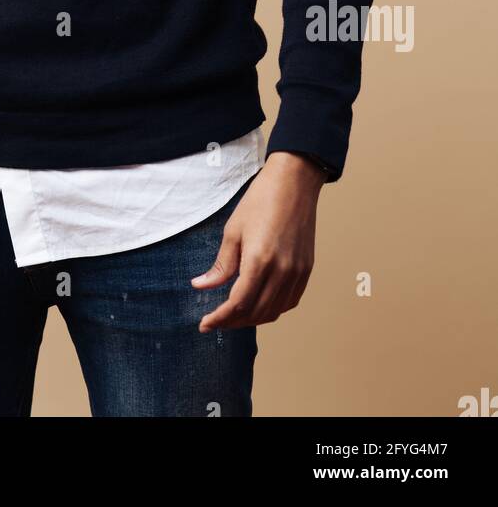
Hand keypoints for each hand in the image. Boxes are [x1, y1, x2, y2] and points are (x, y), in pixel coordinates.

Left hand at [190, 152, 325, 330]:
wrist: (293, 182)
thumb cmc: (260, 201)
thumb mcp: (233, 231)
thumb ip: (221, 265)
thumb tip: (201, 286)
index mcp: (259, 260)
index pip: (238, 304)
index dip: (220, 318)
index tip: (204, 324)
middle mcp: (282, 271)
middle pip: (255, 313)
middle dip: (232, 322)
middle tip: (215, 320)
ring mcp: (297, 272)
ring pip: (274, 311)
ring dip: (252, 318)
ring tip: (233, 315)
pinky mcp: (306, 269)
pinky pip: (289, 301)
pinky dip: (272, 309)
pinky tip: (258, 304)